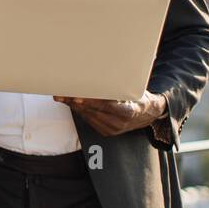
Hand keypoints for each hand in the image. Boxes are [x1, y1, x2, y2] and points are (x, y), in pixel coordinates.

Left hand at [51, 90, 166, 136]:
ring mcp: (113, 130)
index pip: (105, 105)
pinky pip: (89, 121)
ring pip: (88, 116)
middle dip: (75, 102)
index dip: (89, 101)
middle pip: (93, 111)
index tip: (76, 97)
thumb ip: (116, 86)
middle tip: (61, 94)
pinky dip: (80, 111)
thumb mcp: (132, 89)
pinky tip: (71, 103)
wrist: (147, 114)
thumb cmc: (137, 96)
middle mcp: (120, 123)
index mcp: (128, 111)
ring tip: (61, 97)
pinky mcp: (107, 133)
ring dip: (74, 107)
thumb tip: (101, 74)